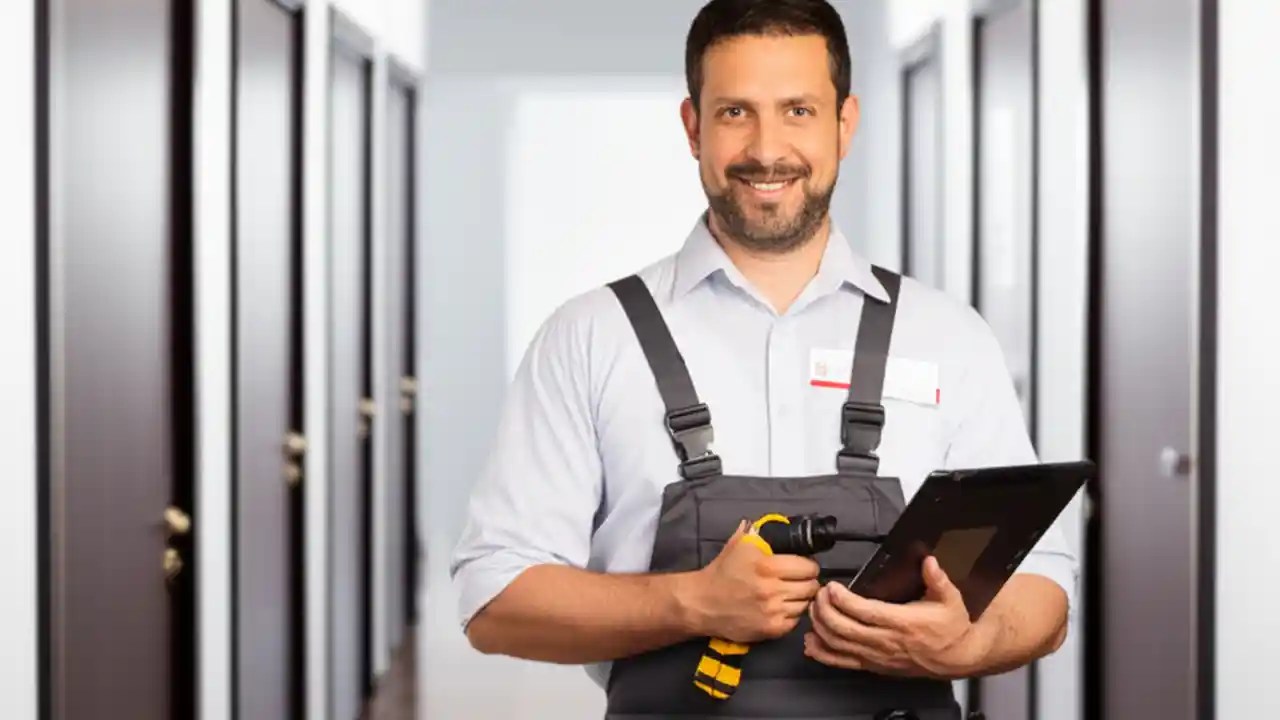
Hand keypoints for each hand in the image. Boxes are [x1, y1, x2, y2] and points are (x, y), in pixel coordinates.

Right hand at [681, 521, 821, 642]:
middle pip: (811, 586)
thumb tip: (775, 524)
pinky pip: (795, 621)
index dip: (808, 566)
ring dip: (800, 599)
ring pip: (805, 604)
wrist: (702, 603)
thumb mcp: (738, 545)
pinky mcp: (771, 629)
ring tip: (790, 595)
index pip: (808, 567)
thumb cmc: (722, 572)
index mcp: (767, 565)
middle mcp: (772, 589)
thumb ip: (758, 532)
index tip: (803, 567)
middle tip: (799, 581)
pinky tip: (782, 608)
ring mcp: (772, 611)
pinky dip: (792, 615)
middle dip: (808, 582)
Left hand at [804, 556, 993, 678]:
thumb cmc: (951, 628)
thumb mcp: (951, 599)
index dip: (843, 600)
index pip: (865, 612)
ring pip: (839, 645)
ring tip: (813, 609)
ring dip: (820, 627)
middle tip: (818, 594)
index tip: (832, 587)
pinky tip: (811, 643)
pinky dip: (823, 653)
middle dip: (825, 610)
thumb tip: (928, 561)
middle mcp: (886, 642)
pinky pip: (843, 663)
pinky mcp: (874, 666)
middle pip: (844, 629)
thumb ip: (938, 579)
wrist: (957, 658)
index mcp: (902, 623)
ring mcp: (878, 656)